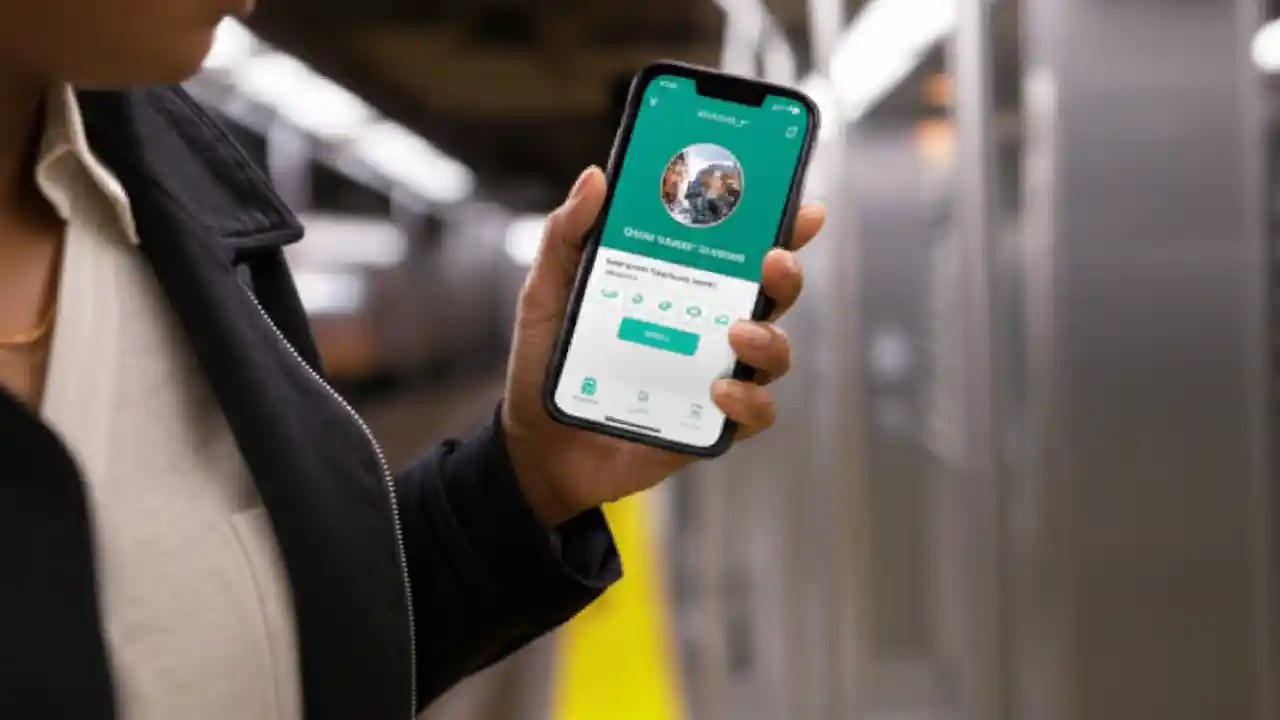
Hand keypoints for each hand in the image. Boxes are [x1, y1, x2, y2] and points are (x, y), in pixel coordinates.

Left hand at [502, 166, 825, 525]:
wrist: (537, 442)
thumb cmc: (549, 360)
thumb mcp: (548, 290)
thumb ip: (566, 234)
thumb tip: (596, 176)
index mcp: (682, 285)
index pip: (741, 249)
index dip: (780, 226)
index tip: (801, 208)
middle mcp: (709, 326)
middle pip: (771, 294)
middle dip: (786, 274)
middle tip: (773, 261)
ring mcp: (715, 375)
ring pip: (774, 352)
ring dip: (769, 338)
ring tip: (737, 333)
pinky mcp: (710, 425)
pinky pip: (754, 414)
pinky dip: (748, 401)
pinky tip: (720, 392)